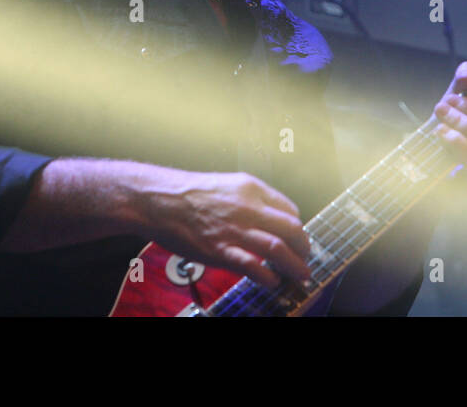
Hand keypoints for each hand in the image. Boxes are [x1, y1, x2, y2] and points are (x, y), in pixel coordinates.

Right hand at [136, 167, 313, 290]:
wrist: (160, 200)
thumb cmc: (189, 193)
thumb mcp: (228, 184)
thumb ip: (250, 200)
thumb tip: (268, 218)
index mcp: (251, 188)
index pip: (290, 209)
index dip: (298, 228)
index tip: (297, 240)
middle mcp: (248, 207)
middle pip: (292, 229)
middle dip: (304, 248)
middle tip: (306, 259)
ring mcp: (235, 229)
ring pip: (278, 249)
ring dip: (295, 266)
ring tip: (301, 275)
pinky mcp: (221, 250)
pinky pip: (253, 266)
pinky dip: (268, 276)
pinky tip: (272, 281)